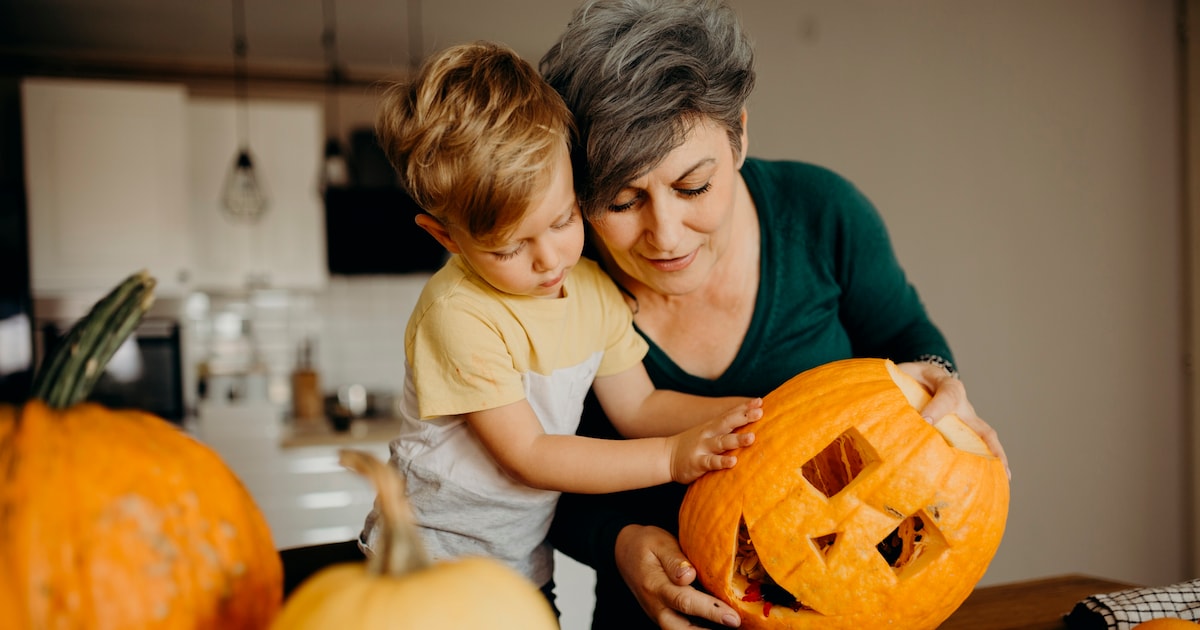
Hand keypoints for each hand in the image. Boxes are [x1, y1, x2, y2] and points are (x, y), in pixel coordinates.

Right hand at [615, 524, 742, 628]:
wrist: (623, 551)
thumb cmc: (645, 543)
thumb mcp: (659, 543)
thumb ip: (674, 560)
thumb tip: (688, 576)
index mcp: (655, 584)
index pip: (685, 601)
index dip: (711, 611)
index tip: (733, 617)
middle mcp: (656, 604)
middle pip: (680, 628)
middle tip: (735, 625)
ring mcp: (658, 612)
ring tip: (729, 628)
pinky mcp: (663, 614)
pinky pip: (679, 628)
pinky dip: (697, 629)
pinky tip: (717, 626)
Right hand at [668, 398, 760, 483]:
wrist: (665, 456)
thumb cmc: (693, 444)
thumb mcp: (708, 431)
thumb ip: (725, 426)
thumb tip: (749, 419)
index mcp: (712, 425)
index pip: (730, 413)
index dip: (744, 407)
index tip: (760, 401)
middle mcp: (708, 434)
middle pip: (727, 423)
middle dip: (744, 417)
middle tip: (759, 412)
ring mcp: (702, 447)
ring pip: (722, 442)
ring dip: (737, 439)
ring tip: (752, 438)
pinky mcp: (697, 463)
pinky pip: (711, 462)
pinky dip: (722, 462)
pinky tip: (733, 462)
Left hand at [897, 361, 1010, 478]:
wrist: (924, 376)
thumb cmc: (912, 375)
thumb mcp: (903, 372)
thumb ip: (894, 381)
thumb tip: (880, 400)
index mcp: (946, 385)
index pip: (948, 394)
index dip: (939, 408)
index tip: (927, 420)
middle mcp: (963, 406)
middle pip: (981, 426)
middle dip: (987, 444)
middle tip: (990, 461)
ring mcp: (966, 422)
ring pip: (985, 441)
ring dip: (995, 459)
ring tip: (1002, 480)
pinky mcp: (963, 433)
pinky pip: (977, 447)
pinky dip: (986, 463)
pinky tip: (989, 482)